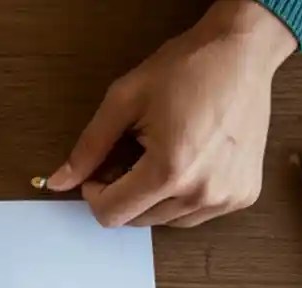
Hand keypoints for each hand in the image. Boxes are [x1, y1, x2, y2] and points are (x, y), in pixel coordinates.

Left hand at [46, 0, 296, 228]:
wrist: (241, 53)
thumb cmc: (185, 70)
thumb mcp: (124, 101)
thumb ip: (88, 148)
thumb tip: (58, 182)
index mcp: (169, 171)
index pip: (112, 214)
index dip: (95, 193)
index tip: (100, 168)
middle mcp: (201, 193)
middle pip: (138, 221)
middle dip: (124, 192)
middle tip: (132, 154)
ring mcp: (227, 198)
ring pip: (167, 221)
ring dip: (154, 197)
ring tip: (162, 154)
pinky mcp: (244, 195)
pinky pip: (197, 213)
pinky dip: (184, 196)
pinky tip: (189, 160)